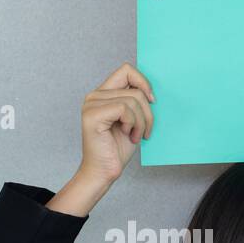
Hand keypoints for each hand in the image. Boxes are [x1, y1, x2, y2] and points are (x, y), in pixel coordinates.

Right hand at [78, 62, 155, 186]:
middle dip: (147, 111)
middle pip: (134, 88)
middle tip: (144, 131)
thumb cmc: (117, 149)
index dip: (143, 82)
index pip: (126, 70)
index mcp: (103, 94)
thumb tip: (152, 90)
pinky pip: (124, 109)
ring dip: (141, 122)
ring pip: (132, 99)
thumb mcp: (133, 120)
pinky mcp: (92, 115)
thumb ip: (136, 101)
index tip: (152, 101)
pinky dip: (132, 124)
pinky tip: (128, 135)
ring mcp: (91, 104)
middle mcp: (94, 96)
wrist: (104, 172)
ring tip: (134, 135)